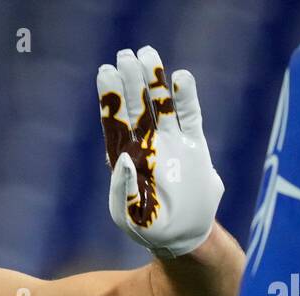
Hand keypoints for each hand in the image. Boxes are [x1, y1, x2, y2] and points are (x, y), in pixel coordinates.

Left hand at [97, 46, 223, 258]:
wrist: (184, 237)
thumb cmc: (148, 229)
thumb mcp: (127, 215)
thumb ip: (121, 189)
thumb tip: (122, 158)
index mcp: (127, 158)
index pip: (115, 122)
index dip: (110, 98)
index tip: (104, 73)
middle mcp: (148, 145)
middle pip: (136, 107)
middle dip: (130, 81)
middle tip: (125, 54)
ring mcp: (172, 143)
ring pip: (161, 106)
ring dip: (155, 80)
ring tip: (149, 53)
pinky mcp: (195, 147)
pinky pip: (190, 117)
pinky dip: (186, 98)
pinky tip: (182, 77)